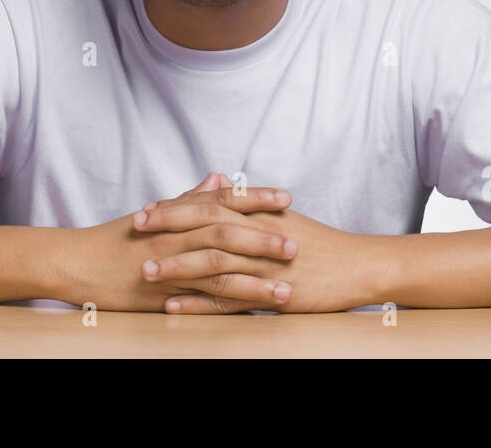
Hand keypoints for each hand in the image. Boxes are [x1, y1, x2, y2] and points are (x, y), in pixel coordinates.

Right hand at [58, 173, 297, 312]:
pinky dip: (228, 306)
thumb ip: (190, 197)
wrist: (76, 262)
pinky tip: (253, 312)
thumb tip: (220, 179)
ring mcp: (169, 268)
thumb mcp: (155, 213)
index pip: (223, 201)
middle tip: (296, 244)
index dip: (256, 199)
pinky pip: (200, 302)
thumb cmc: (116, 238)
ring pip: (218, 271)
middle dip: (264, 239)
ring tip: (287, 287)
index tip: (287, 198)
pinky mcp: (163, 296)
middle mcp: (175, 238)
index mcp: (176, 215)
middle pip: (226, 234)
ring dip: (256, 280)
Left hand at [137, 201, 379, 313]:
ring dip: (176, 267)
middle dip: (167, 228)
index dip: (175, 206)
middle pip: (204, 226)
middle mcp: (258, 235)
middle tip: (134, 230)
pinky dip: (199, 303)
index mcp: (258, 214)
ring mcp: (264, 265)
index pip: (209, 204)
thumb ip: (246, 203)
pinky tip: (173, 305)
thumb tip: (217, 185)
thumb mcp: (281, 217)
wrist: (357, 265)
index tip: (145, 209)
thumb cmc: (319, 242)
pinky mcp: (272, 293)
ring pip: (212, 263)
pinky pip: (228, 299)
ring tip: (144, 271)